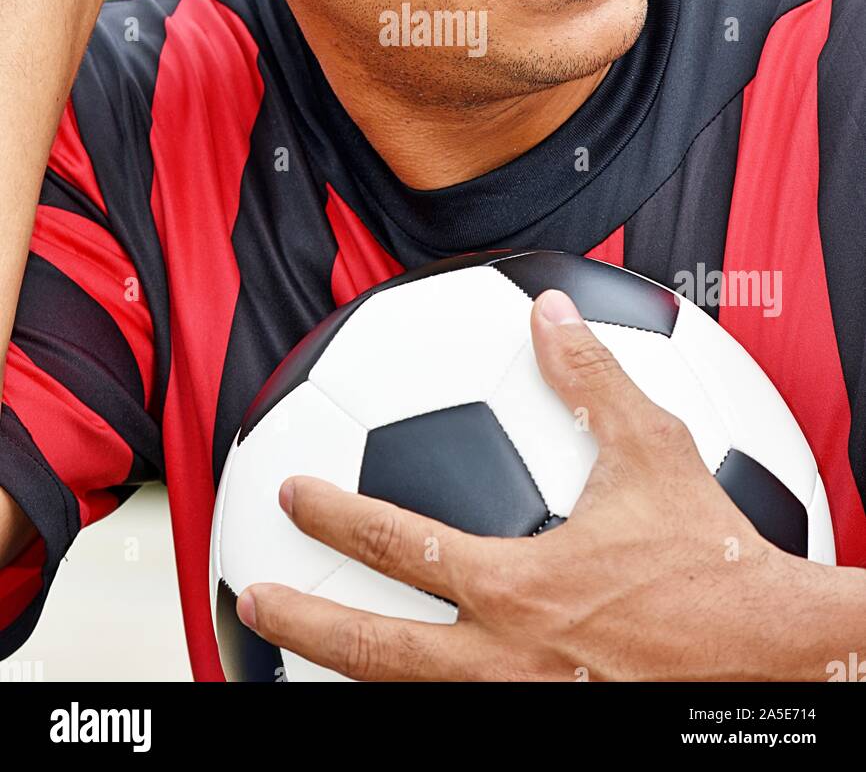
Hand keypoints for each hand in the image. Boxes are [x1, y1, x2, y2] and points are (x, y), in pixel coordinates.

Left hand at [237, 289, 799, 681]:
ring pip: (409, 702)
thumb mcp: (654, 453)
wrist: (771, 658)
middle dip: (302, 626)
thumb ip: (590, 379)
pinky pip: (462, 718)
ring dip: (347, 676)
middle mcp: (504, 661)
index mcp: (517, 586)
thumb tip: (552, 311)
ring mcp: (520, 709)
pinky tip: (408, 682)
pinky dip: (418, 699)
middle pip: (373, 654)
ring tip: (302, 661)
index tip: (293, 495)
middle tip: (252, 599)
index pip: (401, 544)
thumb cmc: (713, 561)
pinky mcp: (548, 728)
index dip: (334, 518)